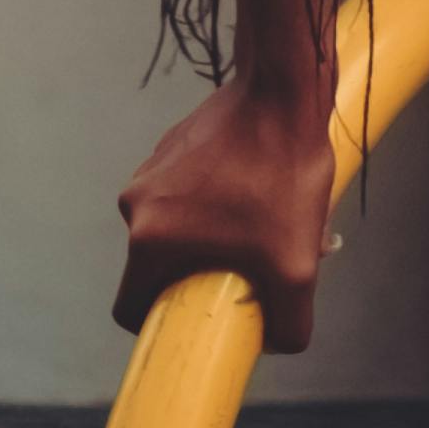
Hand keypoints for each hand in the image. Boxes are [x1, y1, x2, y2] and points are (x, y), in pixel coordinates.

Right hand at [113, 76, 338, 349]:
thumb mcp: (298, 266)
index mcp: (148, 236)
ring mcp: (154, 165)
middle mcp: (139, 199)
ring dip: (210, 232)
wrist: (284, 87)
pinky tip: (259, 185)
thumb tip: (276, 340)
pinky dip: (216, 198)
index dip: (160, 323)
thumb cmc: (283, 174)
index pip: (130, 307)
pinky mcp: (176, 140)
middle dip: (198, 272)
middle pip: (158, 264)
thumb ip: (288, 325)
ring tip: (260, 220)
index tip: (199, 314)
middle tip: (248, 263)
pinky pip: (188, 190)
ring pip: (175, 225)